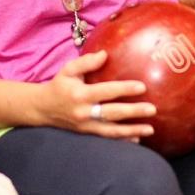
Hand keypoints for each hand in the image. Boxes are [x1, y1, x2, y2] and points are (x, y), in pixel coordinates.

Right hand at [37, 51, 156, 139]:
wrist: (42, 109)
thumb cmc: (59, 86)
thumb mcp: (68, 70)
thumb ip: (86, 62)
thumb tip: (105, 54)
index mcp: (81, 94)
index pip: (106, 91)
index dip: (124, 89)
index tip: (142, 87)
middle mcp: (84, 112)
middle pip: (112, 113)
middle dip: (133, 112)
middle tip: (152, 109)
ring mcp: (86, 126)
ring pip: (112, 131)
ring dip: (132, 131)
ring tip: (150, 129)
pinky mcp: (87, 134)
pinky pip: (107, 138)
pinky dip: (122, 140)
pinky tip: (137, 139)